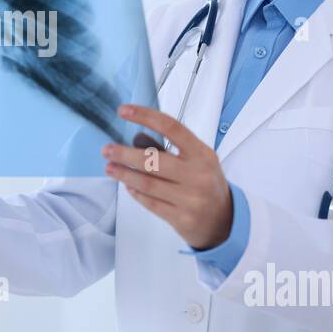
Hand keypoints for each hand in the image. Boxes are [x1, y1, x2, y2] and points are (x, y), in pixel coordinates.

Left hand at [102, 103, 233, 251]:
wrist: (225, 220)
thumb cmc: (206, 183)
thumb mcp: (198, 160)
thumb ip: (171, 149)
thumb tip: (137, 138)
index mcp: (202, 154)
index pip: (172, 128)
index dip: (145, 116)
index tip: (124, 111)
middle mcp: (198, 174)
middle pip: (154, 160)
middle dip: (125, 154)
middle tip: (107, 149)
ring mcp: (191, 199)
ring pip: (149, 184)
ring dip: (125, 175)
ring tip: (110, 167)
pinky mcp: (182, 219)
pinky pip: (151, 203)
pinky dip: (136, 193)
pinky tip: (127, 186)